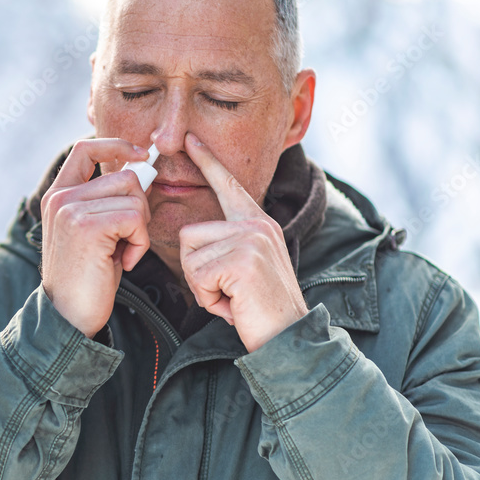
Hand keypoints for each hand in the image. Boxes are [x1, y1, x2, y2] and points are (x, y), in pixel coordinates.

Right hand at [40, 138, 151, 337]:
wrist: (69, 316)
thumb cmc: (87, 276)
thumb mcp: (93, 231)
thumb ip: (105, 200)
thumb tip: (142, 169)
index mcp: (58, 194)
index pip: (86, 148)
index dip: (118, 146)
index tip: (141, 155)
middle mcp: (60, 197)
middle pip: (125, 176)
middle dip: (140, 207)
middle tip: (128, 238)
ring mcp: (70, 209)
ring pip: (133, 196)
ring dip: (140, 227)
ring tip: (123, 252)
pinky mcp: (86, 226)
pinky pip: (134, 218)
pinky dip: (139, 242)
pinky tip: (124, 261)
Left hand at [179, 133, 308, 351]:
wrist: (290, 339)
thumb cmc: (260, 309)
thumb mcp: (245, 268)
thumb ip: (227, 245)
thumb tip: (193, 237)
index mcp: (258, 222)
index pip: (227, 185)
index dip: (207, 162)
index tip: (190, 140)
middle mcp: (257, 224)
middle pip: (189, 235)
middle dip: (197, 272)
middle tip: (228, 291)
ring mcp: (252, 239)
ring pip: (190, 256)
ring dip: (202, 287)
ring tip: (233, 297)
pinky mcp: (243, 260)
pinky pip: (197, 275)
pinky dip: (208, 299)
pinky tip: (234, 306)